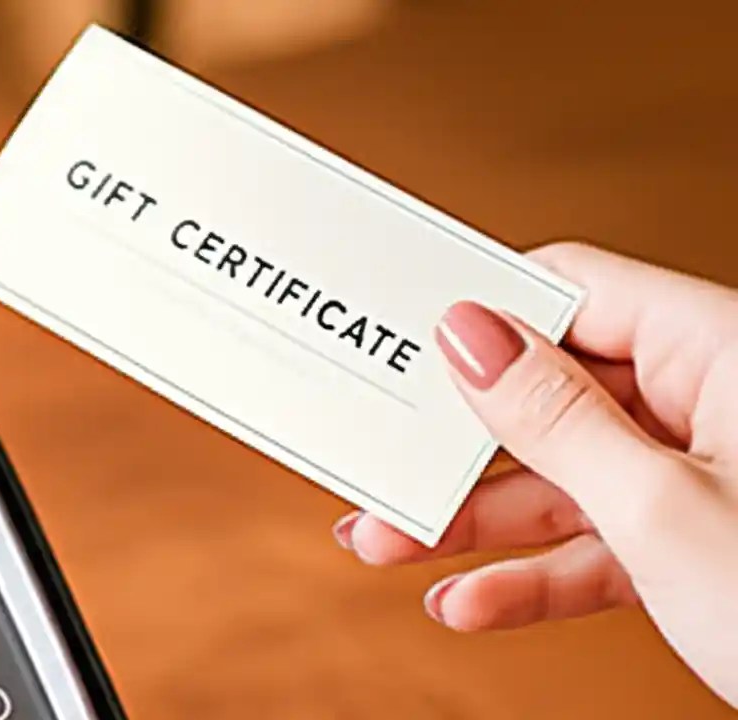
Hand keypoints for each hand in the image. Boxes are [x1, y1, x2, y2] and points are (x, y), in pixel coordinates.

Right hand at [331, 242, 737, 706]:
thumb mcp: (661, 512)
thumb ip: (555, 419)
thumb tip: (471, 333)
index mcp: (725, 350)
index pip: (576, 291)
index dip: (483, 314)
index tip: (402, 345)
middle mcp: (715, 399)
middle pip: (555, 393)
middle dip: (460, 446)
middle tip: (381, 464)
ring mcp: (706, 475)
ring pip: (567, 478)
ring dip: (477, 522)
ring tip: (389, 545)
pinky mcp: (700, 543)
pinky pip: (601, 543)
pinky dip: (534, 576)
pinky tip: (468, 600)